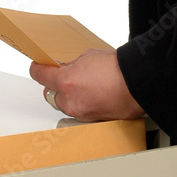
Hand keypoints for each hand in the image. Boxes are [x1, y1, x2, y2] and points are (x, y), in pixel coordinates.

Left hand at [30, 49, 144, 121]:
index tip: (37, 67)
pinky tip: (95, 95)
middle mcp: (71, 101)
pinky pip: (81, 112)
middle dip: (55, 86)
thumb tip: (67, 67)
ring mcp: (82, 113)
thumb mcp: (89, 56)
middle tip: (65, 76)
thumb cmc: (119, 68)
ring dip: (70, 96)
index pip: (41, 76)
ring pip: (65, 105)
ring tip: (85, 85)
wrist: (139, 82)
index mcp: (67, 81)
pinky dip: (83, 104)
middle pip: (50, 94)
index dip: (37, 70)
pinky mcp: (93, 120)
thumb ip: (73, 64)